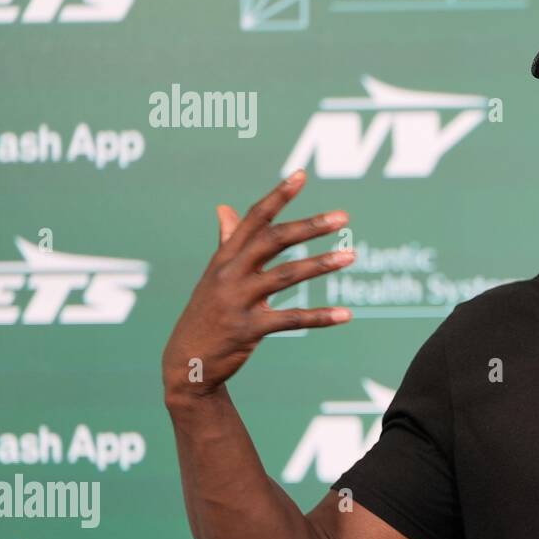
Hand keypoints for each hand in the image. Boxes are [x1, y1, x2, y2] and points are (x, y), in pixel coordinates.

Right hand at [162, 170, 353, 403]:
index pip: (253, 219)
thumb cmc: (206, 314)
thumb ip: (226, 242)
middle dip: (309, 226)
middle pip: (274, 241)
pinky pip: (291, 319)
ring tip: (351, 256)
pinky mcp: (248, 329)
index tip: (301, 175)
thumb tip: (224, 208)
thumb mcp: (214, 276)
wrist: (186, 363)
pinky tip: (346, 314)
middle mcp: (229, 274)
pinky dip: (320, 317)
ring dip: (321, 265)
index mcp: (224, 258)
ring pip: (286, 276)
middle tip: (343, 217)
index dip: (278, 196)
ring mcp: (238, 301)